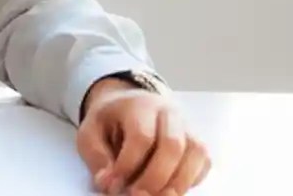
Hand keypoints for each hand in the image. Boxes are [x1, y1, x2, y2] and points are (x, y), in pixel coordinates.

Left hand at [77, 78, 210, 194]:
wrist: (128, 106)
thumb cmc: (109, 122)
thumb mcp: (90, 133)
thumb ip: (97, 157)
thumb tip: (108, 183)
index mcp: (139, 105)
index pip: (141, 136)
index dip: (129, 165)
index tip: (113, 184)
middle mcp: (169, 113)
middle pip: (173, 145)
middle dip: (155, 177)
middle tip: (136, 195)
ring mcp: (188, 127)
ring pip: (195, 154)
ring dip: (177, 183)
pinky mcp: (197, 144)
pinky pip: (203, 164)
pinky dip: (190, 181)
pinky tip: (168, 190)